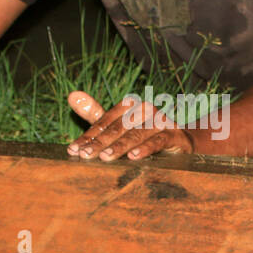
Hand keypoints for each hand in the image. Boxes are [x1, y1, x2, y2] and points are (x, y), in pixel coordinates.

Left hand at [66, 90, 193, 160]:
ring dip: (120, 146)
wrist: (180, 141)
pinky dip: (146, 149)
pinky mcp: (174, 134)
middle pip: (118, 128)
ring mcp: (160, 121)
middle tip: (85, 155)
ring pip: (136, 135)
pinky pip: (158, 141)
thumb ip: (95, 114)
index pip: (104, 122)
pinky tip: (133, 157)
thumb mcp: (118, 124)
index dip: (88, 136)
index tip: (73, 150)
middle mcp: (144, 109)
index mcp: (128, 106)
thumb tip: (71, 95)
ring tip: (105, 157)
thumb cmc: (142, 132)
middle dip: (100, 143)